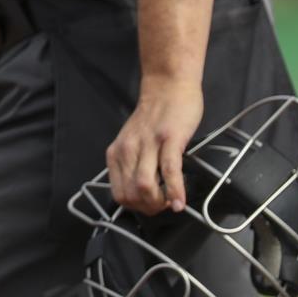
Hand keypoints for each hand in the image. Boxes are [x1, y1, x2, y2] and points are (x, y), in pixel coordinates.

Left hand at [105, 79, 205, 214]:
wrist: (168, 87)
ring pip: (144, 186)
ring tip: (171, 204)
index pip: (119, 193)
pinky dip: (175, 191)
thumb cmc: (155, 117)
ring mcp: (147, 145)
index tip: (152, 206)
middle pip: (130, 195)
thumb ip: (134, 164)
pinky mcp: (168, 140)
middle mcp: (127, 150)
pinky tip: (181, 202)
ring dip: (159, 203)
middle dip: (148, 209)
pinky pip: (169, 172)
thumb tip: (143, 193)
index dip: (137, 207)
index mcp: (116, 153)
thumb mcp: (134, 142)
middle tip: (163, 207)